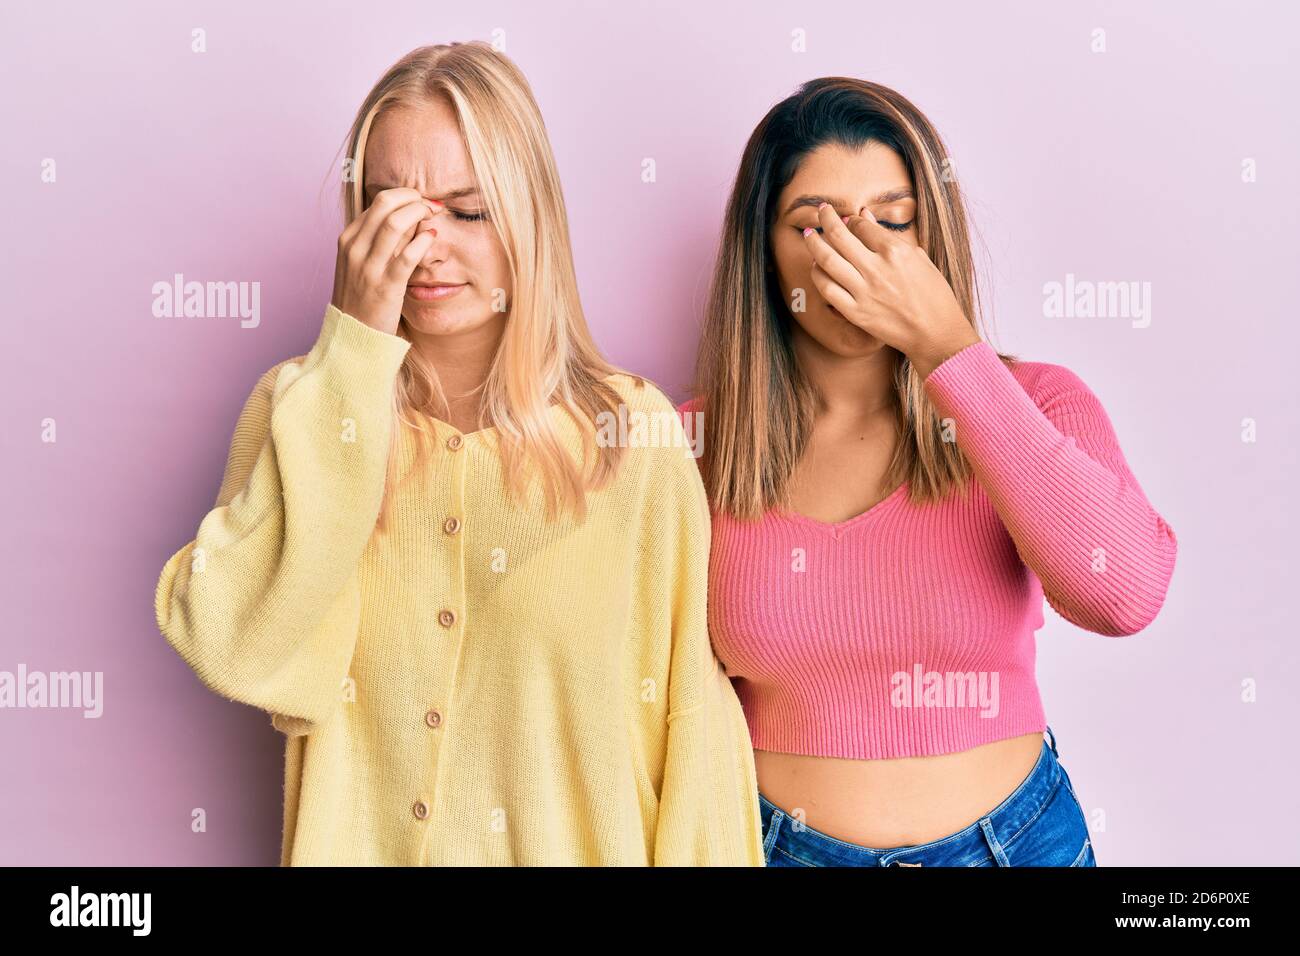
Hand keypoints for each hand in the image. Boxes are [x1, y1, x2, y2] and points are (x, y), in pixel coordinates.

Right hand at [331, 187, 444, 334]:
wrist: (352, 333)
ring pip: (395, 223)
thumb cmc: (362, 296)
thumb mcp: (361, 262)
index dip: (405, 196)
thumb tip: (407, 217)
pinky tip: (431, 237)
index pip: (378, 202)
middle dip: (414, 198)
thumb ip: (379, 240)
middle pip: (385, 204)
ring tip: (433, 216)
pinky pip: (407, 256)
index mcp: (348, 239)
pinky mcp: (386, 287)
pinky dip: (422, 241)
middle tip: (431, 205)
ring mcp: (369, 267)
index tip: (422, 200)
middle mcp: (355, 248)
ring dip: (419, 213)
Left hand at [802, 201, 980, 378]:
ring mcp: (864, 291)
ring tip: (808, 235)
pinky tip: (815, 267)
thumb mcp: (917, 257)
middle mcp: (876, 269)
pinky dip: (818, 275)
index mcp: (895, 251)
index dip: (852, 220)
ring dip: (814, 244)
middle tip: (821, 211)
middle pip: (839, 236)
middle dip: (826, 219)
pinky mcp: (856, 312)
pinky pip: (827, 290)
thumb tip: (864, 217)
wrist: (935, 332)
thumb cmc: (932, 293)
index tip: (848, 219)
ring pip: (827, 260)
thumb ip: (888, 236)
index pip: (862, 226)